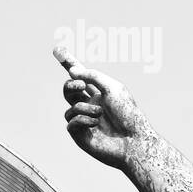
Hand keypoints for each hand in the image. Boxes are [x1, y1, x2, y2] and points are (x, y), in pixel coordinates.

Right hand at [55, 46, 148, 168]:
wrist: (134, 141)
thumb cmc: (128, 115)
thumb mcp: (113, 88)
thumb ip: (93, 76)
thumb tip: (72, 71)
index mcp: (100, 94)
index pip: (81, 77)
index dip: (70, 64)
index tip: (58, 50)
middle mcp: (91, 105)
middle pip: (69, 90)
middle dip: (71, 85)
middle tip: (81, 85)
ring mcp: (84, 120)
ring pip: (71, 107)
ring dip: (84, 108)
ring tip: (100, 114)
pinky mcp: (80, 135)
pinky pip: (71, 122)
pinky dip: (82, 120)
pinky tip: (95, 124)